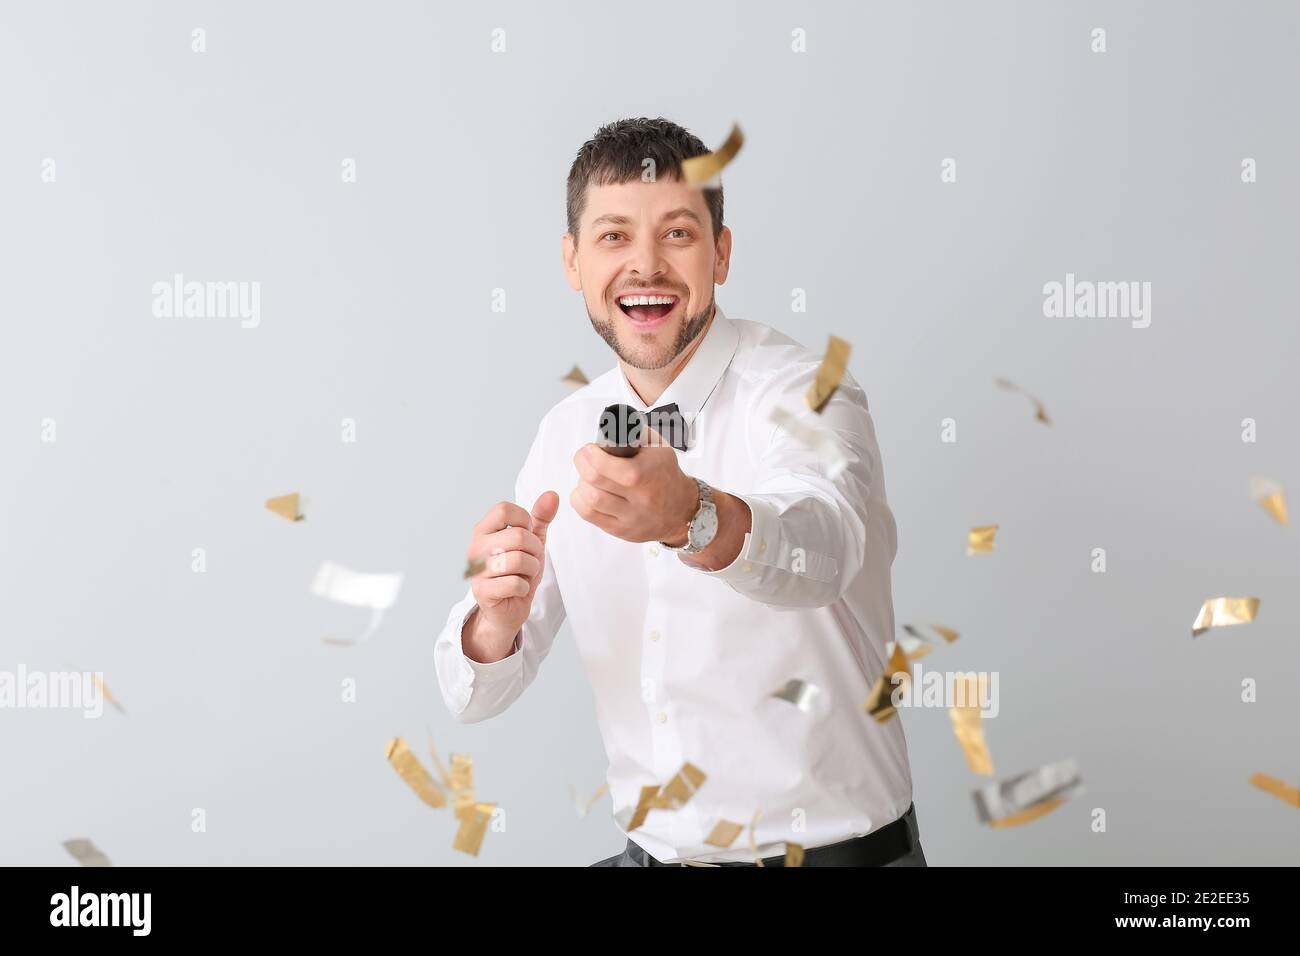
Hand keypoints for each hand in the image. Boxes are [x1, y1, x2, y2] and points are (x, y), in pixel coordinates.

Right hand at [464, 491, 558, 659]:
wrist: (508, 608)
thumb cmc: (518, 571)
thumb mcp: (532, 541)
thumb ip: (541, 517)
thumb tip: (552, 494)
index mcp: (484, 530)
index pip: (503, 509)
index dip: (524, 521)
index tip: (526, 535)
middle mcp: (475, 547)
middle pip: (517, 536)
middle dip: (534, 550)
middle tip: (530, 560)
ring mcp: (476, 570)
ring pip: (518, 560)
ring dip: (531, 570)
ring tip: (524, 575)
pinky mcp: (482, 591)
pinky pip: (514, 584)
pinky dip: (523, 588)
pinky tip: (516, 589)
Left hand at [571, 441, 697, 543]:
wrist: (681, 509)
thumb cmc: (666, 475)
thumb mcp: (659, 448)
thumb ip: (635, 433)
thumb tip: (610, 425)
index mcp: (645, 475)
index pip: (604, 466)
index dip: (589, 454)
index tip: (589, 449)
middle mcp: (638, 498)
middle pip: (593, 481)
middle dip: (582, 464)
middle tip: (584, 458)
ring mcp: (629, 517)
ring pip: (589, 501)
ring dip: (581, 484)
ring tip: (587, 477)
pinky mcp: (621, 530)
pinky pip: (590, 516)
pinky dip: (581, 501)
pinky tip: (587, 492)